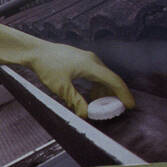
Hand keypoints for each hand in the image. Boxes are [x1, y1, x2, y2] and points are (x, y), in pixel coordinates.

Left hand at [0, 22, 134, 117]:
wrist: (36, 51)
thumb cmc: (47, 66)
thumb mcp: (60, 87)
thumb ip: (75, 100)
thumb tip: (86, 114)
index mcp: (91, 66)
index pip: (114, 81)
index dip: (124, 94)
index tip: (131, 105)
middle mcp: (93, 61)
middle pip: (111, 79)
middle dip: (115, 96)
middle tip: (117, 110)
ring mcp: (88, 59)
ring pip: (103, 77)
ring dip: (105, 92)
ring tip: (104, 107)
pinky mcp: (82, 60)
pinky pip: (96, 74)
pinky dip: (97, 86)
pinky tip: (93, 96)